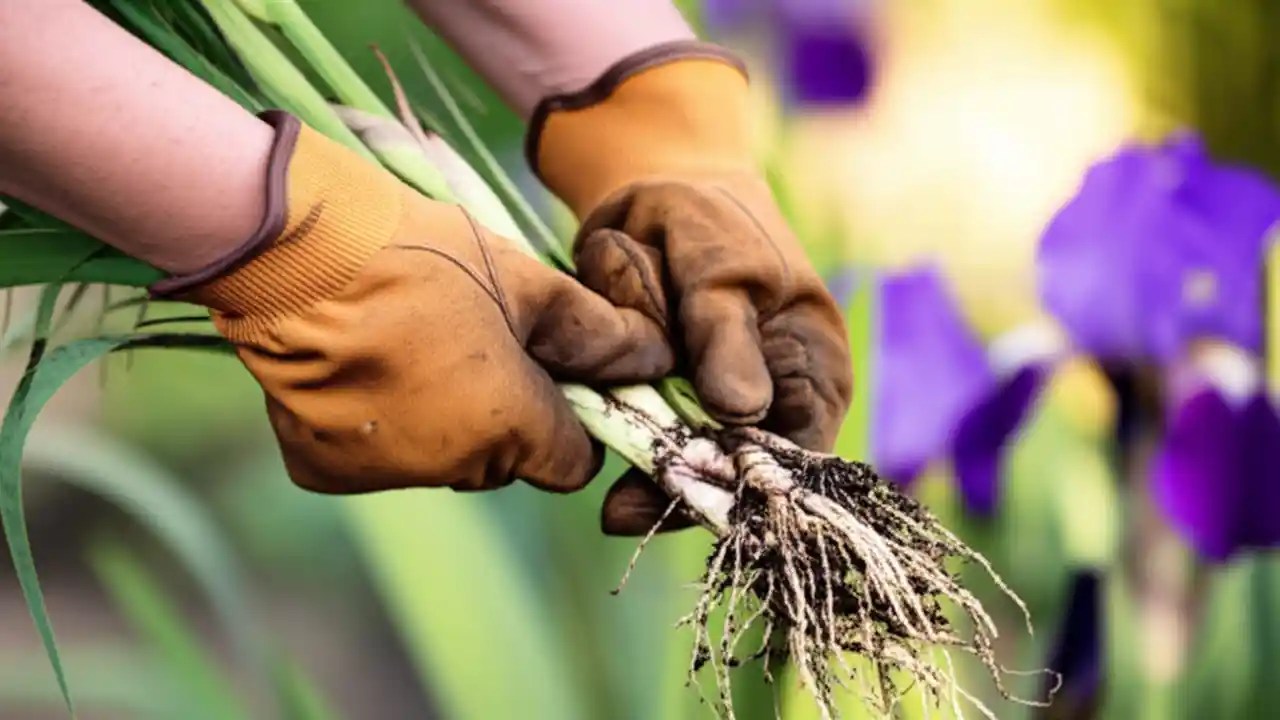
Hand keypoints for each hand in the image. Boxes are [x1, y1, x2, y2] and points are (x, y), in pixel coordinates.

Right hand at [156, 112, 671, 493]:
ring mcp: (382, 475)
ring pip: (441, 458)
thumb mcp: (522, 280)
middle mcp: (449, 469)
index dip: (571, 418)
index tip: (547, 369)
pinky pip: (377, 457)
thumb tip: (656, 360)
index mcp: (509, 430)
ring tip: (411, 342)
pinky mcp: (324, 469)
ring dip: (441, 420)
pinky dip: (379, 425)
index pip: (570, 462)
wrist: (292, 250)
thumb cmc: (417, 255)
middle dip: (503, 414)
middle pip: (504, 460)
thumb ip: (595, 332)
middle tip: (474, 340)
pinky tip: (363, 365)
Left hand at [530, 48, 852, 533]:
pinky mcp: (654, 403)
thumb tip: (742, 412)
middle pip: (725, 477)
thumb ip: (728, 339)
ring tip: (610, 377)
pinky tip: (594, 371)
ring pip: (668, 458)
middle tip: (620, 502)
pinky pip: (624, 430)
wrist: (653, 189)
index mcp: (812, 377)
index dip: (744, 486)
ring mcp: (704, 409)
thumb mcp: (726, 271)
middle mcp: (764, 406)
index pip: (793, 461)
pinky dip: (603, 406)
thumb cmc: (714, 223)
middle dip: (671, 473)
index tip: (687, 489)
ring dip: (633, 430)